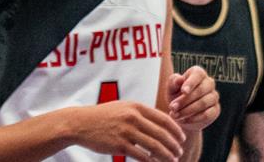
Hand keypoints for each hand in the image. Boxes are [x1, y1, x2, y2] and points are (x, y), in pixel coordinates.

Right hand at [70, 99, 187, 161]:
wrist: (81, 123)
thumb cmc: (104, 116)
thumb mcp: (123, 108)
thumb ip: (141, 113)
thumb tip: (161, 122)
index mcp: (136, 107)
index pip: (163, 118)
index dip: (175, 130)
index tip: (182, 138)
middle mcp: (133, 118)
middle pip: (161, 133)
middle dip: (174, 144)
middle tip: (180, 151)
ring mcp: (126, 132)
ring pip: (153, 146)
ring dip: (166, 155)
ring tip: (172, 159)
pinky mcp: (119, 145)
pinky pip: (140, 155)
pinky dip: (150, 161)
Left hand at [167, 67, 218, 134]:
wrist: (182, 114)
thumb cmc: (176, 96)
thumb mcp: (171, 89)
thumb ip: (173, 82)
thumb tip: (179, 79)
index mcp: (198, 73)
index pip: (198, 74)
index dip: (191, 83)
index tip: (183, 91)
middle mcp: (209, 83)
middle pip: (201, 90)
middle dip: (185, 100)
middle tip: (172, 107)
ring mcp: (214, 96)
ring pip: (203, 103)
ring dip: (187, 110)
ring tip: (175, 115)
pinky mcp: (215, 110)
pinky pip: (207, 114)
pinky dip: (194, 118)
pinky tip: (183, 120)